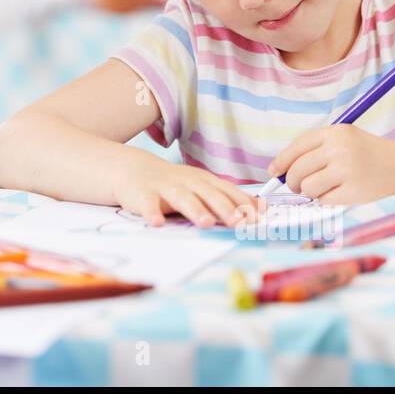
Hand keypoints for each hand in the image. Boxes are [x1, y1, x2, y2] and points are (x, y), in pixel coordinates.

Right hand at [113, 160, 260, 227]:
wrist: (132, 170)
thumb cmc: (174, 184)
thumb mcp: (202, 187)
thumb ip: (229, 198)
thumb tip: (262, 209)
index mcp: (204, 181)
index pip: (227, 191)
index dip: (243, 204)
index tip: (260, 218)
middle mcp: (187, 182)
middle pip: (208, 194)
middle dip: (224, 208)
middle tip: (239, 223)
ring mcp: (165, 187)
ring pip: (182, 198)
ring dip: (195, 209)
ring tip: (206, 223)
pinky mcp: (143, 195)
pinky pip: (148, 205)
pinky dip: (152, 213)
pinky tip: (157, 223)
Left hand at [267, 124, 394, 203]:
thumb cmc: (365, 152)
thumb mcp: (342, 138)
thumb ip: (314, 149)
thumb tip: (281, 170)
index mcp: (334, 133)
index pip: (296, 148)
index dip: (281, 162)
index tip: (274, 172)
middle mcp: (339, 150)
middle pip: (297, 170)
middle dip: (293, 182)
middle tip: (297, 186)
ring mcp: (346, 171)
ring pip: (308, 188)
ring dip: (310, 191)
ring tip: (323, 187)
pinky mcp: (353, 192)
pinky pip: (323, 201)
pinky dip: (326, 199)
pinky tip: (338, 192)